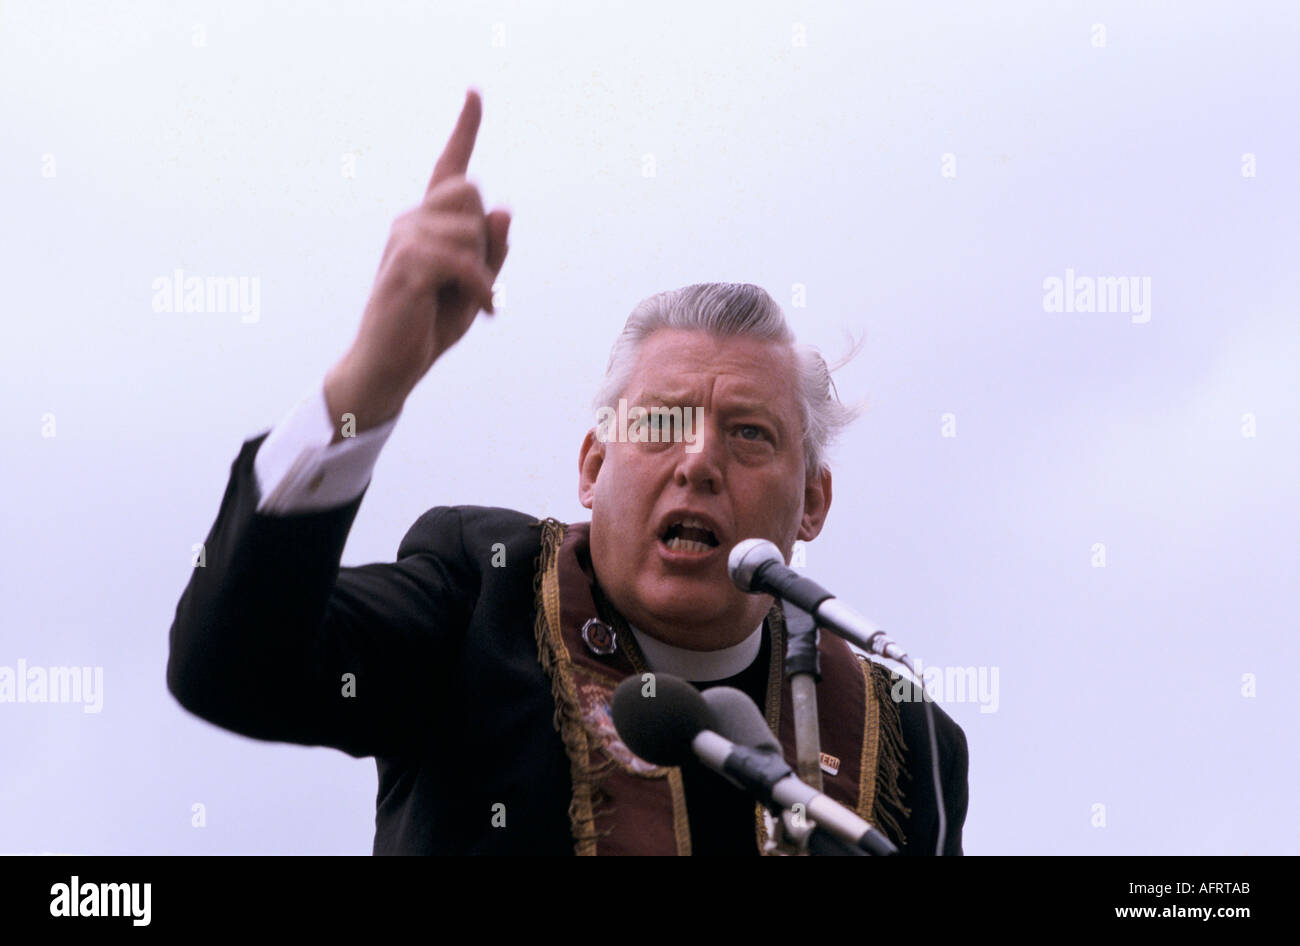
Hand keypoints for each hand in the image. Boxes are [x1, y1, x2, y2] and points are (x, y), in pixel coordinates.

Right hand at [325, 88, 510, 434]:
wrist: (390, 366)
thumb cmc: (429, 324)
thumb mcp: (475, 286)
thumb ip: (492, 250)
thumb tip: (504, 210)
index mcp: (427, 222)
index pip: (449, 167)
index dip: (465, 129)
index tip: (474, 93)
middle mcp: (411, 221)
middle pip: (472, 193)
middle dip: (485, 237)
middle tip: (475, 281)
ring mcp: (404, 239)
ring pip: (471, 228)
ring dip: (482, 269)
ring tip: (468, 300)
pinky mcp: (406, 264)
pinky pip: (463, 260)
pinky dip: (481, 289)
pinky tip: (483, 312)